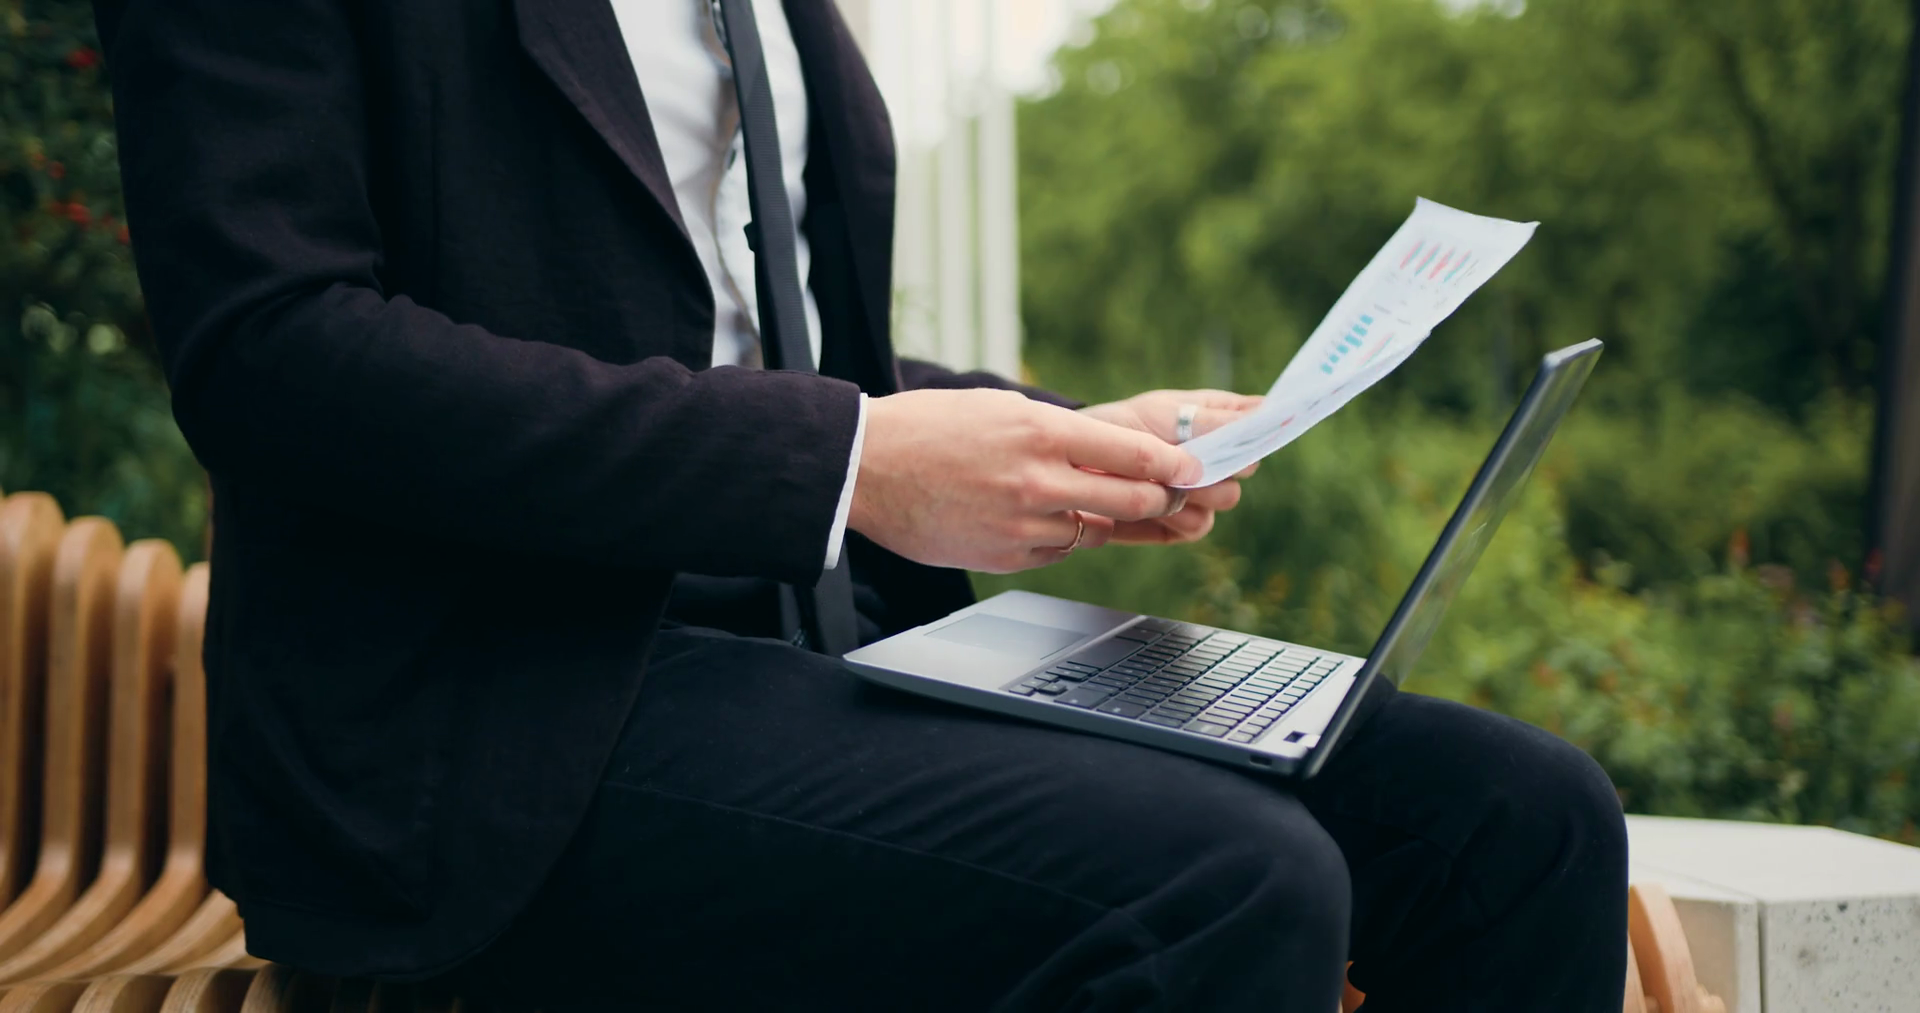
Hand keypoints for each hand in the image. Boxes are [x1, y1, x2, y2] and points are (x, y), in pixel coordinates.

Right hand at [851, 389, 1202, 573]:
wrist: (866, 468)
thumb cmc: (930, 429)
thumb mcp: (1002, 409)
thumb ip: (1061, 432)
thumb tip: (1118, 456)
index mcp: (1042, 432)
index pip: (1137, 454)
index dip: (1176, 465)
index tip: (1195, 468)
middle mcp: (1039, 481)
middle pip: (1134, 502)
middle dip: (1161, 500)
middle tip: (1168, 494)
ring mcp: (1023, 525)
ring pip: (1096, 530)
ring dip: (1100, 518)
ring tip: (1073, 497)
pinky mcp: (1006, 557)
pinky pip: (1057, 552)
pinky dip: (1057, 537)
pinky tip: (1029, 517)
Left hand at [1078, 389, 1262, 544]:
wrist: (1072, 467)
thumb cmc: (1116, 428)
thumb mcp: (1163, 414)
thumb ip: (1214, 418)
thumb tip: (1266, 409)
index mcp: (1214, 421)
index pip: (1258, 423)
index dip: (1263, 426)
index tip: (1266, 426)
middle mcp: (1213, 459)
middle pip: (1247, 467)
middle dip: (1220, 464)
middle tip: (1190, 459)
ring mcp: (1200, 494)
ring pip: (1225, 499)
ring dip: (1197, 491)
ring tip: (1161, 480)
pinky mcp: (1179, 525)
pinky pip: (1199, 526)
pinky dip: (1178, 517)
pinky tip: (1152, 504)